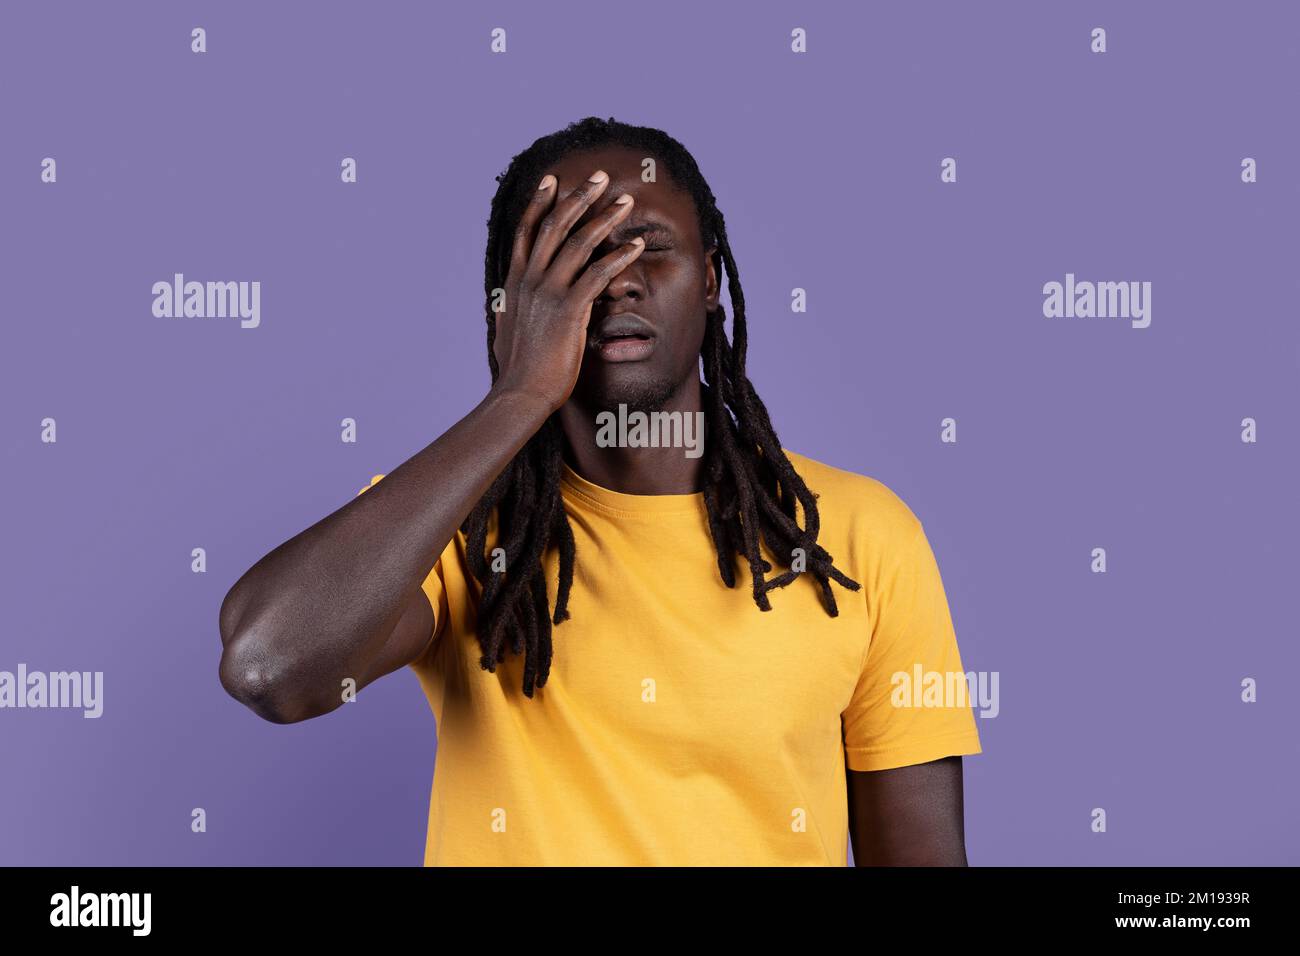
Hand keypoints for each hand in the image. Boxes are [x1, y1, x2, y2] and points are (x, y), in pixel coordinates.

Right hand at [490, 168, 645, 413]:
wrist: (519, 394)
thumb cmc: (518, 371)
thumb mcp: (508, 330)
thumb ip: (512, 309)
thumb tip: (509, 304)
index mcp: (514, 282)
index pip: (526, 231)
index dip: (539, 202)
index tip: (552, 179)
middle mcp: (529, 280)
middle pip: (556, 225)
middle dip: (579, 196)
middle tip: (601, 176)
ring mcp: (548, 292)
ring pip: (580, 242)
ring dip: (605, 218)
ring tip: (626, 202)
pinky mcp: (569, 310)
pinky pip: (599, 274)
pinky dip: (620, 256)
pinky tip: (637, 245)